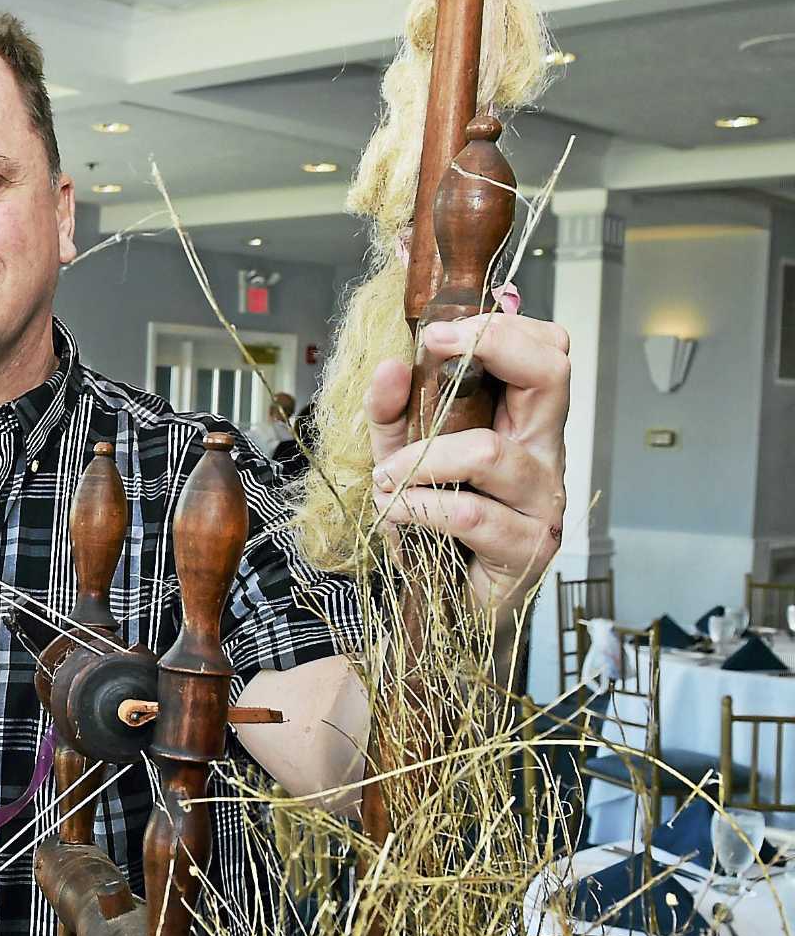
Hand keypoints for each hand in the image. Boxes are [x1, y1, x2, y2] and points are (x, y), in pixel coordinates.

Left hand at [366, 312, 569, 618]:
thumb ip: (392, 413)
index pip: (547, 352)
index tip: (437, 333)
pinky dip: (417, 508)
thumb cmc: (431, 527)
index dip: (501, 328)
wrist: (443, 607)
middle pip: (552, 374)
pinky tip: (396, 515)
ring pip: (489, 452)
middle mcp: (544, 454)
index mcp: (523, 424)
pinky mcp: (529, 549)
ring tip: (384, 481)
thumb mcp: (399, 458)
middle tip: (429, 358)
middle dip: (489, 349)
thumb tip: (392, 365)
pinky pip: (470, 514)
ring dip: (419, 462)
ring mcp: (543, 501)